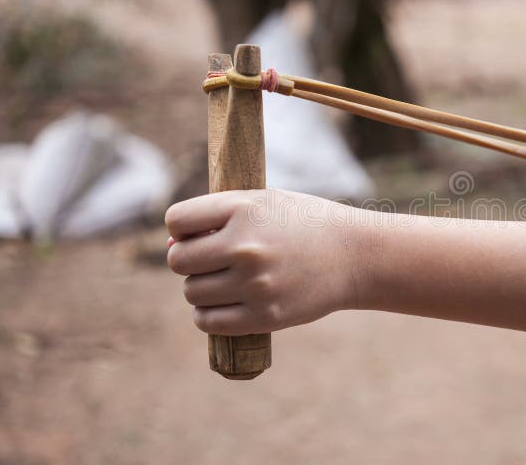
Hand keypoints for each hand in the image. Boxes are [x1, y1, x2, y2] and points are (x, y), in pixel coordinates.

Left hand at [165, 189, 362, 335]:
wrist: (354, 255)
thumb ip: (218, 218)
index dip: (182, 229)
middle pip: (178, 260)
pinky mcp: (265, 315)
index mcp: (244, 210)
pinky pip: (207, 321)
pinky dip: (208, 315)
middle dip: (188, 260)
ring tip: (225, 281)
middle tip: (211, 261)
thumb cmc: (303, 224)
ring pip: (192, 292)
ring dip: (200, 288)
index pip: (176, 221)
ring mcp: (255, 284)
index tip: (199, 234)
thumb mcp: (265, 203)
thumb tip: (171, 247)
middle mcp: (246, 246)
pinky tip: (225, 303)